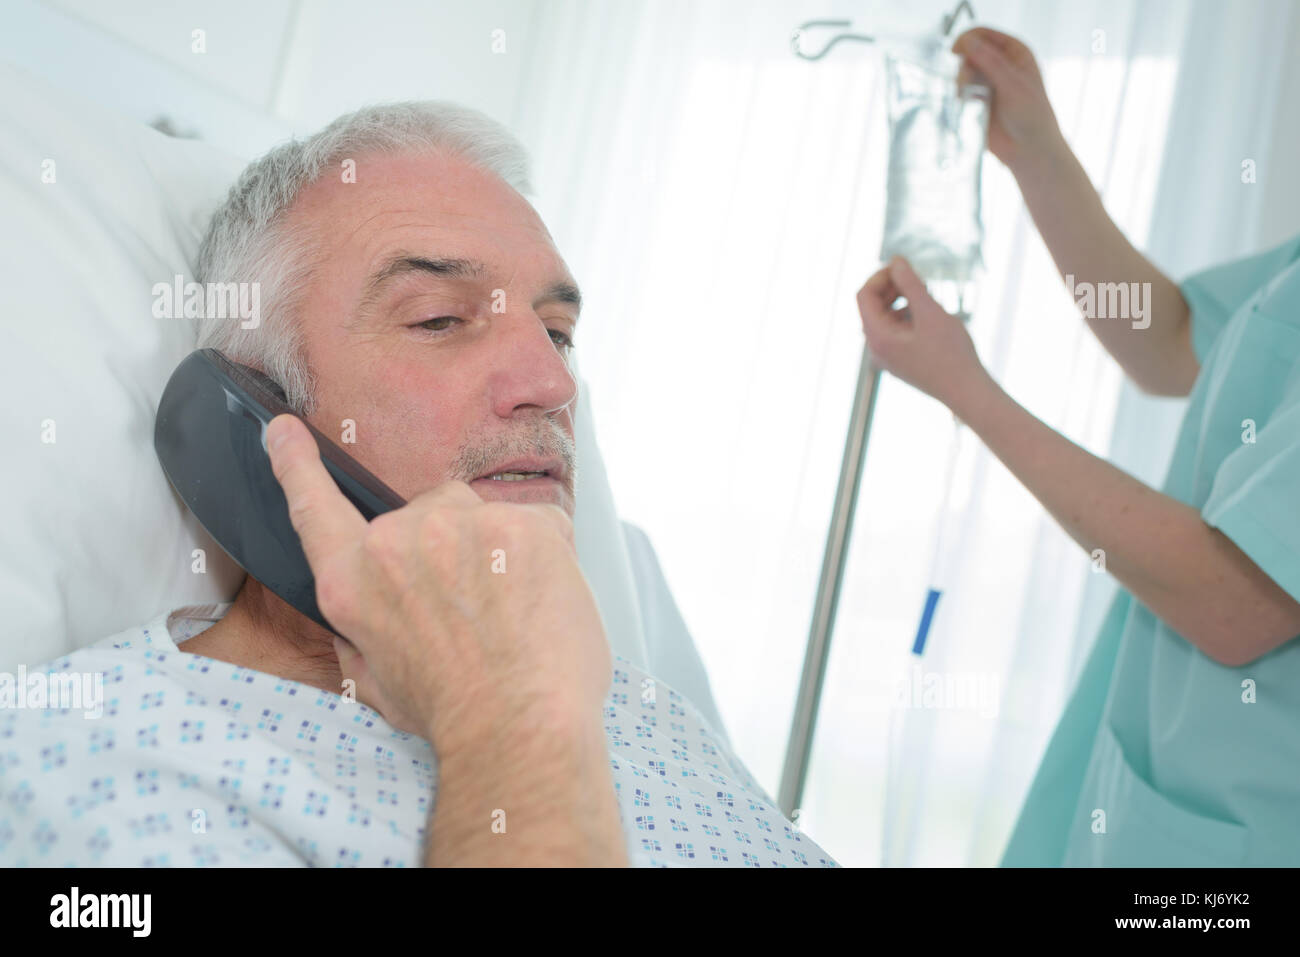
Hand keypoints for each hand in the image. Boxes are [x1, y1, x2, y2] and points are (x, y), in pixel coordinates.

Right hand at [264, 414, 611, 760]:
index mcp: (352, 582)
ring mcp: (460, 527)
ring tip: (511, 614)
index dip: (298, 467)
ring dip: (500, 550)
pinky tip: (542, 602)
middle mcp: (396, 543)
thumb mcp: (378, 681)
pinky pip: (541, 522)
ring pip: (486, 517)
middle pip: (432, 511)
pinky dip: (548, 556)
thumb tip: (366, 616)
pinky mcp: (519, 525)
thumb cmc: (454, 715)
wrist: (517, 731)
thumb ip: (364, 631)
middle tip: (477, 610)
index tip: (284, 431)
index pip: (317, 510)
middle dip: (455, 548)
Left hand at [856, 256, 986, 407]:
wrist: (967, 392)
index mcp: (878, 337)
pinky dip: (907, 316)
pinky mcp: (900, 362)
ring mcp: (887, 357)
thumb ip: (910, 284)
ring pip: (884, 318)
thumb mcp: (930, 312)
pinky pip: (895, 331)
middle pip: (871, 306)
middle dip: (890, 287)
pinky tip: (928, 314)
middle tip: (917, 278)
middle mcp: (876, 349)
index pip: (864, 295)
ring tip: (925, 294)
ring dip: (900, 300)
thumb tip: (896, 260)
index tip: (904, 267)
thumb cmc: (951, 354)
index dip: (881, 276)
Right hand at [952, 27, 1064, 174]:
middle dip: (964, 65)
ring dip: (961, 81)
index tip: (956, 51)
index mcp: (1015, 52)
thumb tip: (967, 42)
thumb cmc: (1031, 116)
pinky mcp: (979, 99)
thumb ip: (990, 63)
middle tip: (964, 83)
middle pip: (970, 51)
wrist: (1028, 150)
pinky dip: (959, 94)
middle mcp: (1001, 63)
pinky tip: (965, 105)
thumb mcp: (1013, 85)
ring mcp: (989, 81)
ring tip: (967, 98)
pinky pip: (961, 89)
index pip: (985, 34)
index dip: (968, 39)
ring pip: (963, 71)